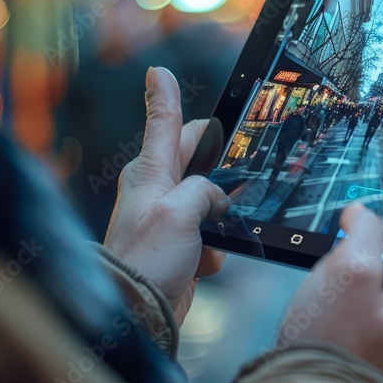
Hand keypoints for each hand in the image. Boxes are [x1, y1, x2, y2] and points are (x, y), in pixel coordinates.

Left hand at [104, 66, 227, 324]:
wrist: (138, 311)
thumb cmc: (148, 257)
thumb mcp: (180, 211)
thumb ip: (204, 189)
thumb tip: (217, 196)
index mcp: (151, 171)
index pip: (165, 123)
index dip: (165, 95)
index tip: (159, 71)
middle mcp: (158, 189)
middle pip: (199, 160)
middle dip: (221, 166)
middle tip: (243, 162)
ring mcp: (170, 218)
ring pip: (212, 201)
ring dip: (223, 215)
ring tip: (221, 230)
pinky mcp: (181, 245)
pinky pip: (212, 234)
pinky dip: (217, 247)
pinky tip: (207, 261)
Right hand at [279, 203, 382, 375]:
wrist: (299, 380)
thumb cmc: (332, 337)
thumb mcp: (352, 268)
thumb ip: (366, 230)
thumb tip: (363, 212)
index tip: (370, 224)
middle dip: (368, 251)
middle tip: (345, 260)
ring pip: (376, 275)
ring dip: (352, 270)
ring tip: (332, 284)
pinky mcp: (368, 330)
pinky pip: (361, 294)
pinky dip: (342, 289)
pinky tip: (327, 297)